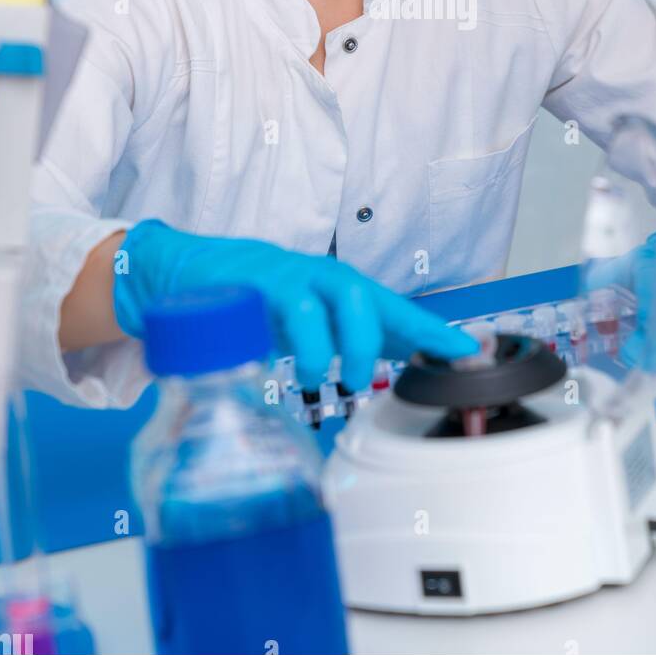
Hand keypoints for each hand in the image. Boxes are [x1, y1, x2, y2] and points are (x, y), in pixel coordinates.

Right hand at [114, 218, 478, 390]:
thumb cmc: (256, 302)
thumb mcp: (310, 325)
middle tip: (359, 379)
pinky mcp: (246, 284)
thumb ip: (352, 340)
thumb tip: (399, 367)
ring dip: (323, 347)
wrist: (186, 275)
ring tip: (317, 376)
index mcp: (339, 291)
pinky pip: (273, 310)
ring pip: (320, 301)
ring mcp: (283, 277)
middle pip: (362, 297)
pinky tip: (276, 361)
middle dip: (368, 343)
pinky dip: (282, 340)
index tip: (469, 352)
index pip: (396, 309)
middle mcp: (318, 278)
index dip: (432, 331)